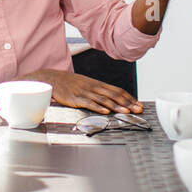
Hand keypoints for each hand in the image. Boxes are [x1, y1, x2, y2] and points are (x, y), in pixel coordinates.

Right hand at [23, 69, 142, 114]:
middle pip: (114, 95)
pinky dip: (98, 107)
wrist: (53, 79)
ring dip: (117, 106)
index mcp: (98, 84)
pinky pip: (89, 103)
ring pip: (104, 99)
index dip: (129, 97)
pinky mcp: (76, 98)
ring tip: (126, 112)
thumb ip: (99, 91)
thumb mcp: (87, 84)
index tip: (138, 104)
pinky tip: (105, 111)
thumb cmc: (71, 84)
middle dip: (128, 103)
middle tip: (138, 109)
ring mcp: (85, 92)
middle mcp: (94, 87)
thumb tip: (113, 99)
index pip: (117, 90)